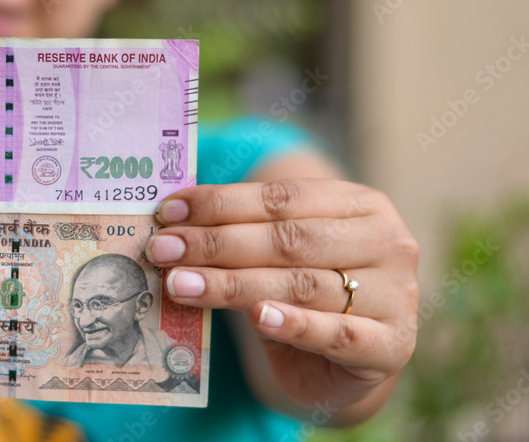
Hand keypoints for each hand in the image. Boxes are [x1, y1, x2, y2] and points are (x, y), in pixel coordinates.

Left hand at [147, 179, 418, 408]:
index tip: (168, 211)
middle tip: (162, 249)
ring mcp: (396, 296)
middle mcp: (388, 243)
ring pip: (300, 284)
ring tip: (180, 283)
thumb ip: (245, 233)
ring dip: (231, 283)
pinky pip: (335, 333)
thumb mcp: (280, 254)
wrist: (348, 363)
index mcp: (362, 204)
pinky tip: (257, 317)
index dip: (221, 202)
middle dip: (216, 242)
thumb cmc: (306, 294)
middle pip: (287, 239)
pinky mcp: (391, 346)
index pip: (282, 197)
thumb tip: (172, 222)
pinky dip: (293, 324)